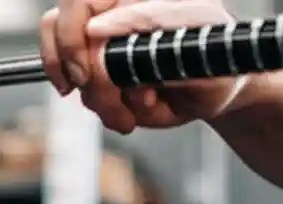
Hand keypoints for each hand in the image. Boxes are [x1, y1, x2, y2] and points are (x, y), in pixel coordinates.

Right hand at [41, 0, 247, 133]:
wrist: (222, 88)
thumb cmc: (217, 56)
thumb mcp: (196, 35)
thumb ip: (149, 22)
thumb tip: (98, 26)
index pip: (78, 2)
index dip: (69, 40)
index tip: (85, 76)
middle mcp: (114, 16)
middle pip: (60, 35)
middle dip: (86, 81)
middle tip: (111, 103)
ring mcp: (104, 45)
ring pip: (71, 71)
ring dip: (101, 102)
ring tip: (137, 113)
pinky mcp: (103, 73)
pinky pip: (83, 92)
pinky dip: (105, 110)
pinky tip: (131, 112)